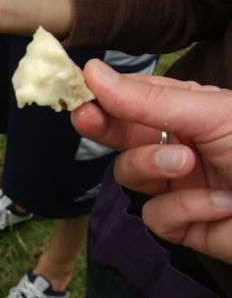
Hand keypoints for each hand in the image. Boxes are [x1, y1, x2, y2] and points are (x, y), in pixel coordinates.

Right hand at [72, 60, 231, 262]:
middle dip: (103, 127)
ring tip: (185, 164)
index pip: (134, 99)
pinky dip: (185, 209)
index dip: (105, 95)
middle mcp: (178, 147)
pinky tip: (219, 205)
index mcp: (189, 113)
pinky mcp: (185, 225)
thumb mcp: (212, 114)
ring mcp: (179, 186)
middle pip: (121, 137)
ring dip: (152, 168)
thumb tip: (93, 72)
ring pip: (130, 176)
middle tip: (85, 117)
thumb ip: (149, 100)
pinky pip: (158, 216)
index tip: (79, 88)